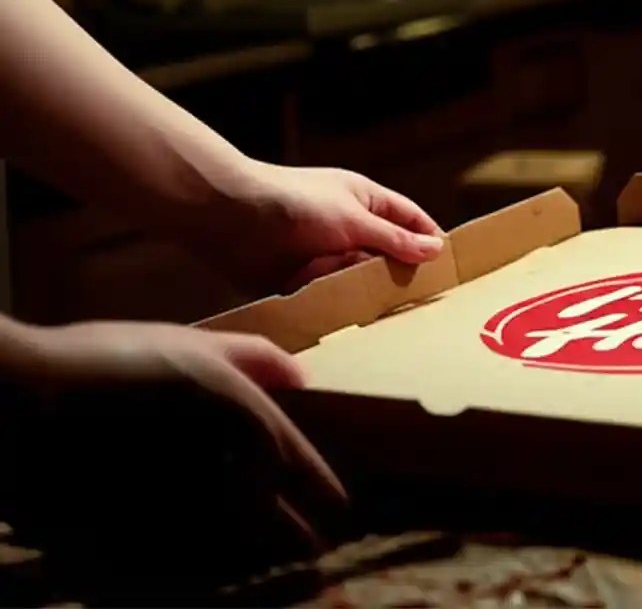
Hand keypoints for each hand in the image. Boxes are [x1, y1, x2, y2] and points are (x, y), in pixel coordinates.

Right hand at [0, 321, 346, 594]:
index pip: (307, 476)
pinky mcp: (139, 547)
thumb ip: (253, 358)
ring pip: (239, 554)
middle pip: (280, 530)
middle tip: (308, 546)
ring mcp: (184, 517)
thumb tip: (301, 377)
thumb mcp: (189, 342)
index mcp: (248, 428)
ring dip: (254, 556)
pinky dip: (201, 566)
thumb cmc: (108, 360)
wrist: (20, 402)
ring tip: (264, 555)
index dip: (327, 498)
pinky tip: (202, 559)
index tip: (340, 513)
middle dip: (297, 540)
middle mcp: (226, 478)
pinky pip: (186, 567)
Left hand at [195, 161, 445, 293]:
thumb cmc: (294, 204)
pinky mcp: (304, 280)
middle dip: (397, 276)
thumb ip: (394, 240)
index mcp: (366, 202)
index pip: (412, 222)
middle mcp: (350, 228)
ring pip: (360, 281)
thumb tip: (436, 250)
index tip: (450, 270)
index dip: (430, 242)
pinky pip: (331, 296)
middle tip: (418, 303)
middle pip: (388, 257)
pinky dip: (333, 301)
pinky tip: (337, 308)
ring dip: (361, 290)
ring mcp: (326, 255)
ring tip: (374, 306)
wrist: (228, 217)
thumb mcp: (353, 220)